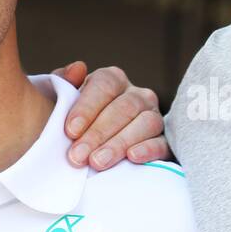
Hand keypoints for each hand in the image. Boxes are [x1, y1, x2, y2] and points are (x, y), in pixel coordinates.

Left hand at [54, 61, 172, 168]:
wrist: (95, 151)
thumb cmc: (78, 123)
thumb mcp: (64, 101)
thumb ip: (65, 82)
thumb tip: (77, 69)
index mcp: (113, 79)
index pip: (104, 84)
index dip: (86, 107)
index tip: (70, 131)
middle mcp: (137, 95)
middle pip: (123, 107)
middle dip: (98, 133)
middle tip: (77, 156)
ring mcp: (154, 117)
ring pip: (145, 123)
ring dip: (119, 143)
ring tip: (97, 162)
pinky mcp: (166, 142)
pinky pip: (162, 143)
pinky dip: (148, 149)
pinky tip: (132, 158)